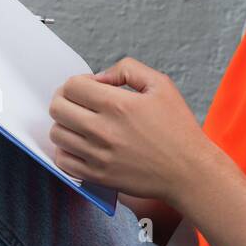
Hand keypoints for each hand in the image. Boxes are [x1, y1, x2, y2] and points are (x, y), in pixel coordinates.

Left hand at [48, 57, 215, 203]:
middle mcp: (103, 130)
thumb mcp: (161, 85)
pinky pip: (63, 162)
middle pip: (57, 108)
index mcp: (117, 104)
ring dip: (65, 125)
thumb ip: (128, 70)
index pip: (71, 86)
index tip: (87, 88)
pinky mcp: (97, 176)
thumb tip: (100, 76)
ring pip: (57, 134)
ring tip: (81, 124)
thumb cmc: (178, 130)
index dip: (76, 82)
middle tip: (78, 102)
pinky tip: (81, 145)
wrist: (188, 171)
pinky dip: (66, 151)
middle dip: (64, 100)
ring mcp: (98, 155)